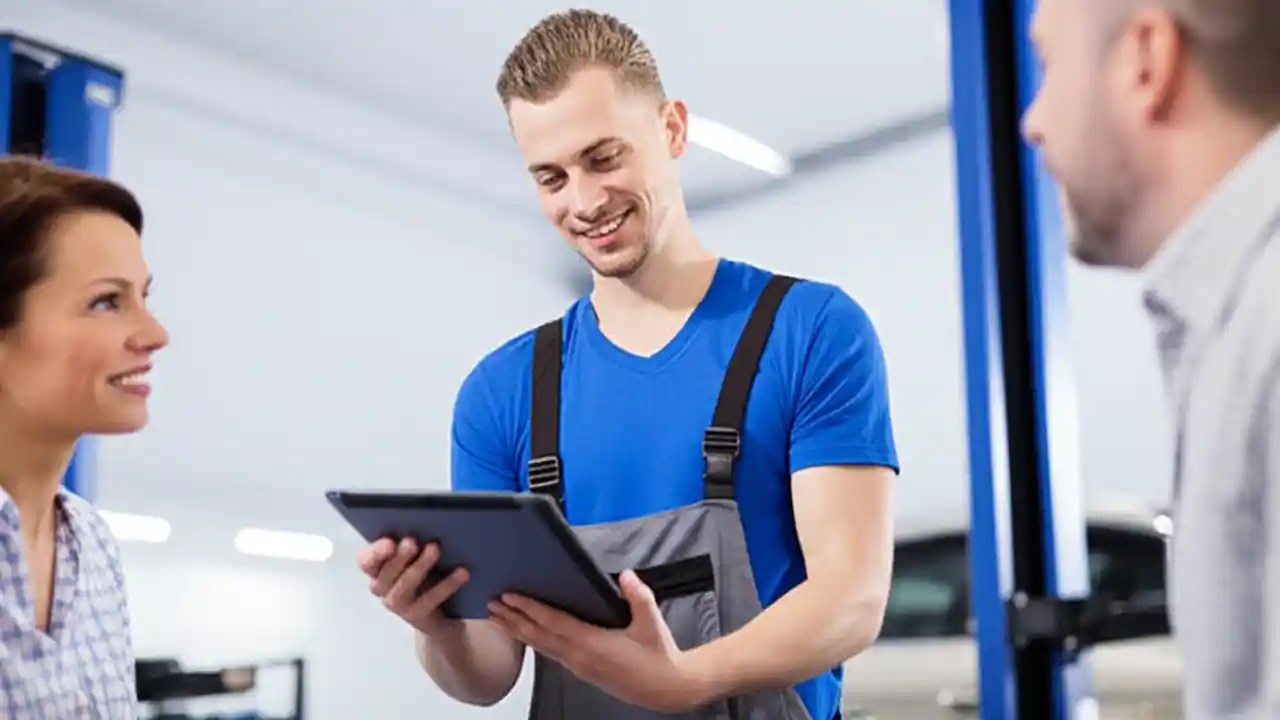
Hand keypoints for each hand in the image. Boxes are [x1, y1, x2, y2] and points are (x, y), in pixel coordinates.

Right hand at [357, 537, 469, 637]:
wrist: (443, 614)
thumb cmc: (426, 574)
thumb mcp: (418, 555)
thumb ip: (414, 542)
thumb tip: (425, 520)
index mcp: (378, 569)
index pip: (365, 561)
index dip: (375, 552)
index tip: (390, 541)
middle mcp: (383, 588)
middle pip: (384, 575)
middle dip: (398, 557)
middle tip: (412, 541)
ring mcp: (399, 605)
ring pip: (403, 588)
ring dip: (419, 567)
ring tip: (435, 549)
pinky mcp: (418, 617)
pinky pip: (430, 600)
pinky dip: (446, 585)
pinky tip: (462, 572)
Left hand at [488, 570, 710, 712]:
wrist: (667, 689)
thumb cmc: (659, 656)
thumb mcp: (652, 622)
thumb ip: (638, 596)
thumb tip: (626, 575)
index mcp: (592, 644)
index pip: (553, 622)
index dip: (529, 608)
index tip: (510, 596)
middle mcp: (579, 657)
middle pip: (538, 636)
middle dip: (513, 619)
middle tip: (491, 604)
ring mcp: (579, 666)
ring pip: (541, 647)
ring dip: (518, 631)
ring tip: (498, 618)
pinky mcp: (583, 671)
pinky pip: (551, 654)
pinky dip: (534, 642)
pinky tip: (526, 635)